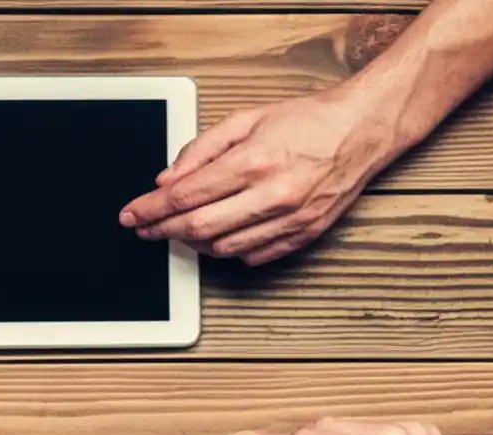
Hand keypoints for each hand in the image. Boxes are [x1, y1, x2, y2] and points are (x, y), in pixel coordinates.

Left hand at [119, 91, 400, 265]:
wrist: (362, 130)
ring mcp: (289, 219)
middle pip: (197, 228)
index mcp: (253, 161)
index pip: (184, 196)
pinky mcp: (303, 235)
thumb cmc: (306, 121)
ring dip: (191, 243)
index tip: (131, 215)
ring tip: (177, 231)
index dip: (149, 209)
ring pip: (221, 248)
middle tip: (143, 229)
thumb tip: (166, 180)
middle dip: (161, 231)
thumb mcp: (246, 119)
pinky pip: (251, 257)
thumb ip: (201, 149)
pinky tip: (216, 236)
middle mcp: (271, 195)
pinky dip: (226, 250)